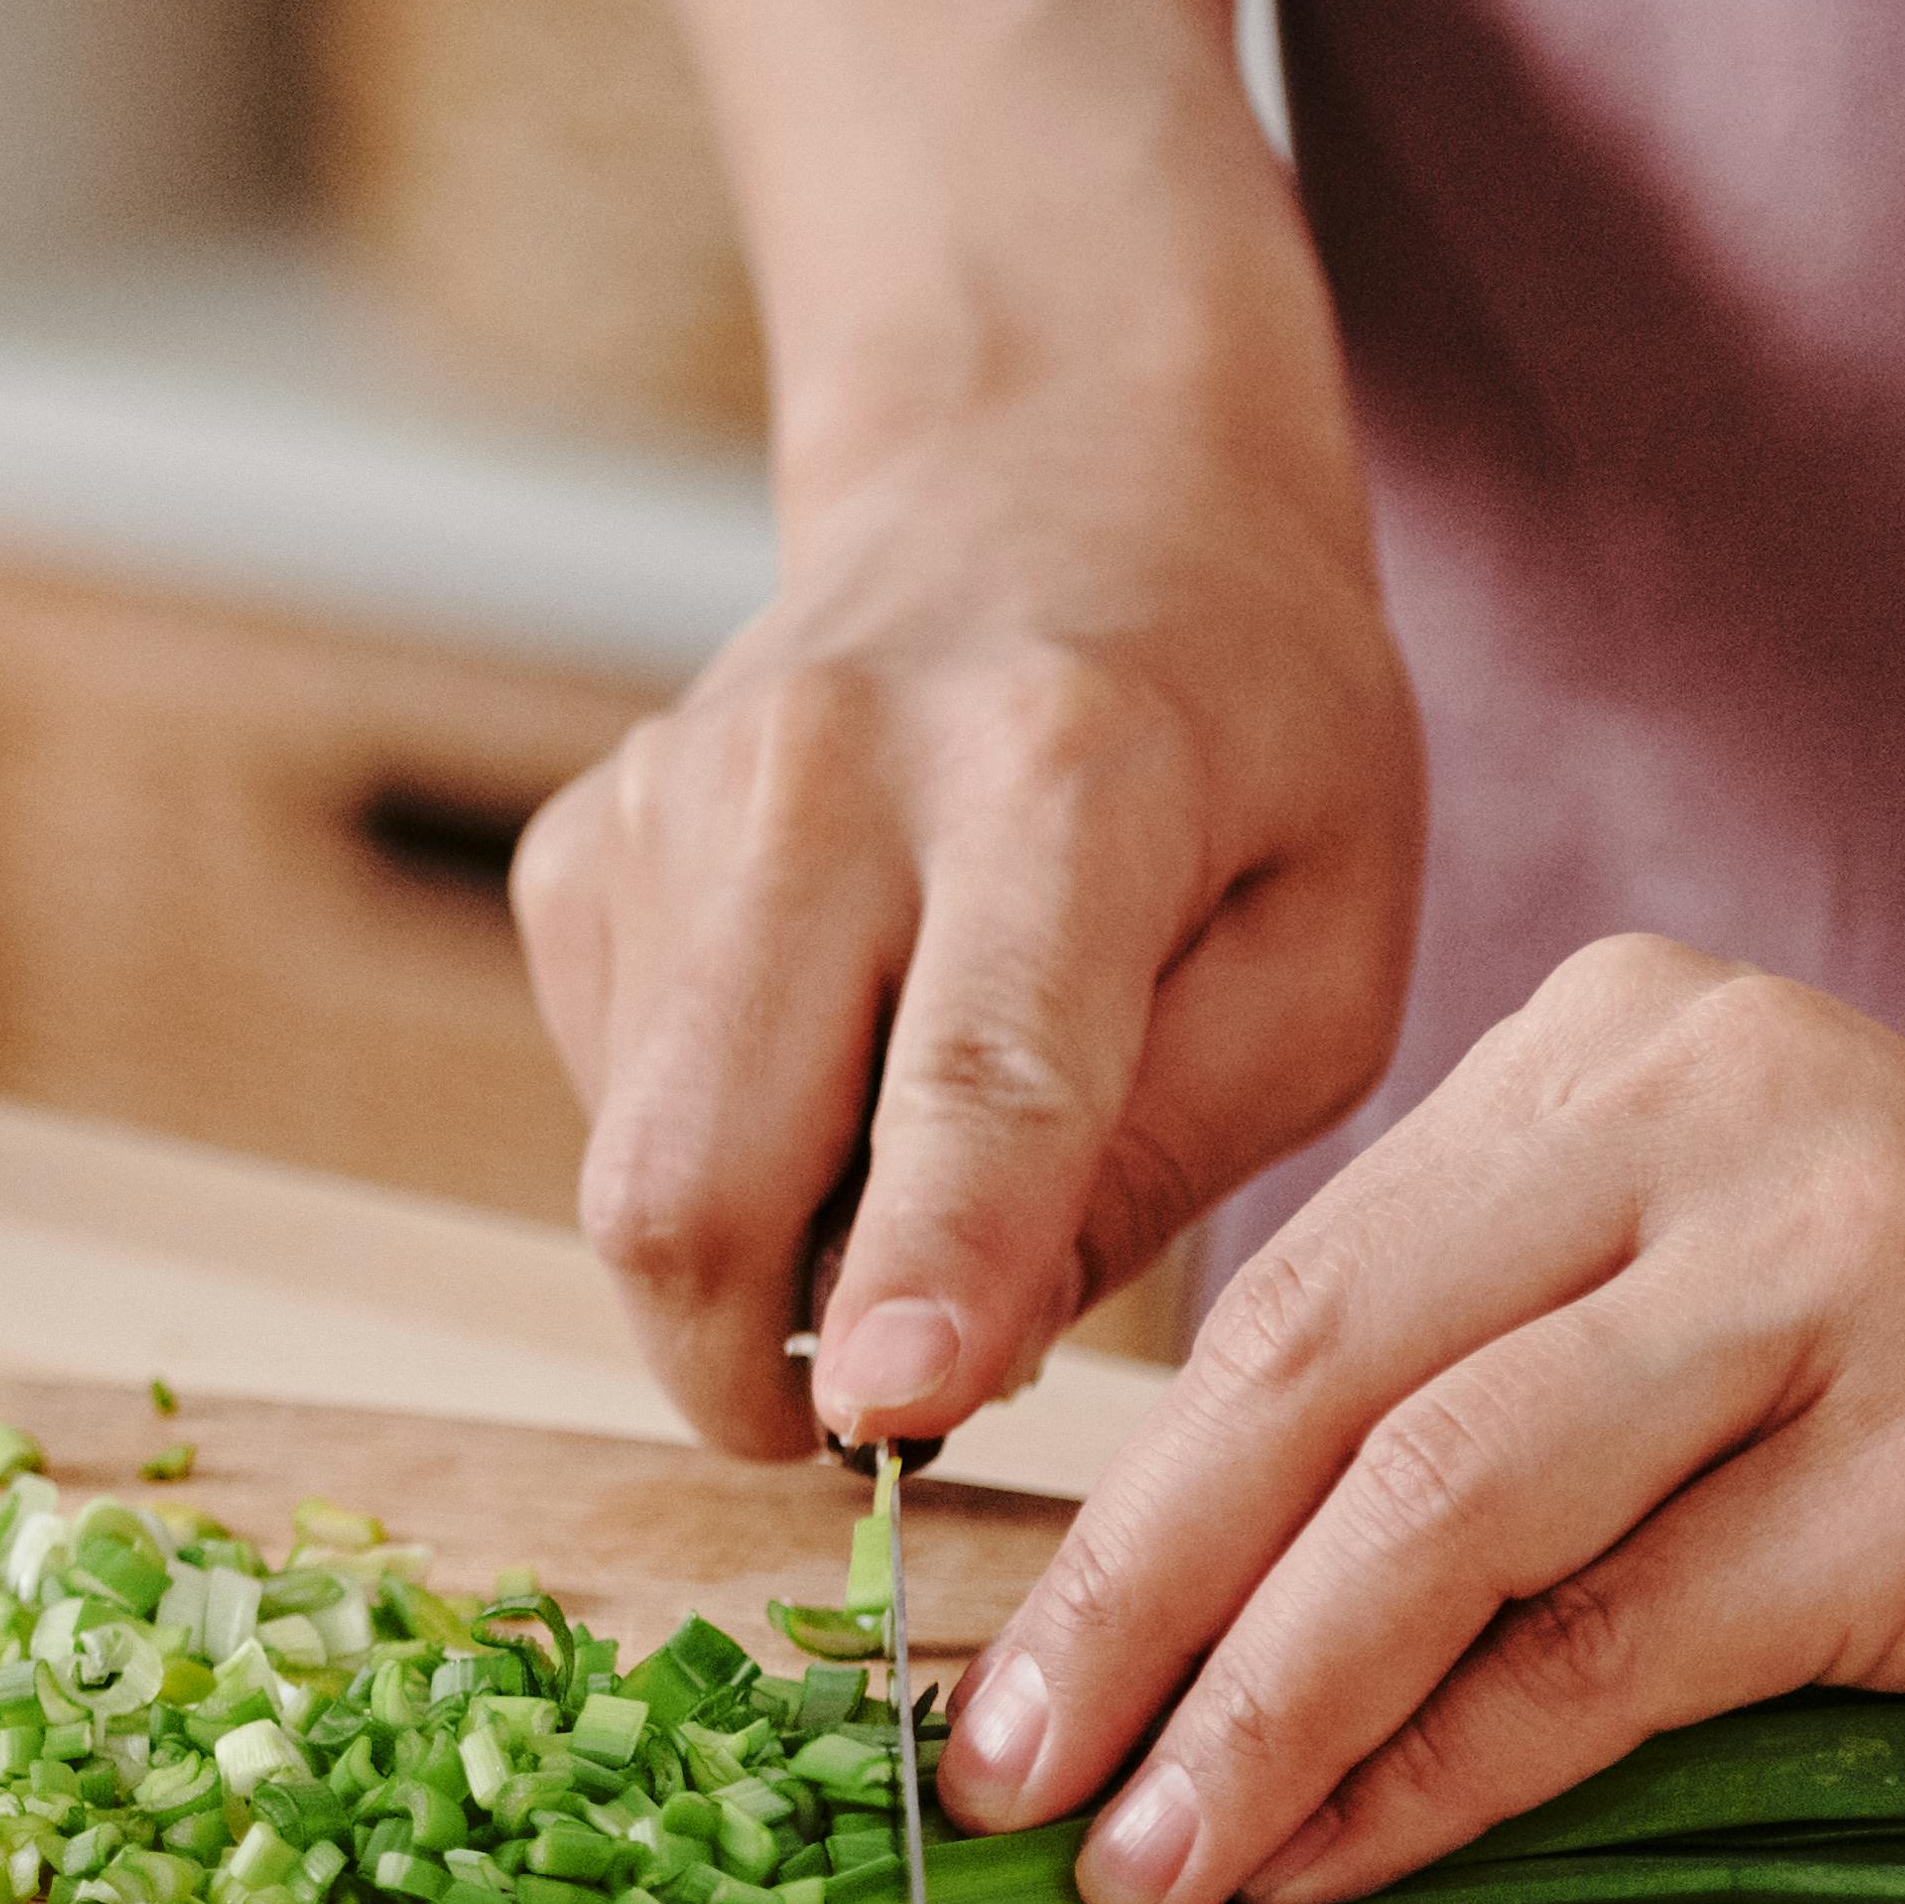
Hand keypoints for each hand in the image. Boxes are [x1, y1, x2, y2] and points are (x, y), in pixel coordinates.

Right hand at [512, 376, 1422, 1460]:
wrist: (1053, 481)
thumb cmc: (1242, 745)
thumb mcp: (1325, 948)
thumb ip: (1167, 1157)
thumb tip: (952, 1359)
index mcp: (1064, 778)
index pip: (975, 1069)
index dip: (925, 1263)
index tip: (889, 1413)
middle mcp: (823, 770)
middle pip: (697, 1160)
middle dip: (746, 1368)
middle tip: (872, 1422)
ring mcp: (667, 799)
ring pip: (635, 1164)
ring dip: (760, 1251)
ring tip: (911, 1160)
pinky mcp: (579, 848)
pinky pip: (613, 1104)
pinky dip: (720, 1147)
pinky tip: (833, 1050)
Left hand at [946, 938, 1904, 1903]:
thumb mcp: (1719, 1287)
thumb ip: (1489, 1385)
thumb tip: (1183, 1623)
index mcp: (1616, 1042)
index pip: (1298, 1285)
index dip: (1122, 1495)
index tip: (989, 1665)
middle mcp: (1708, 1117)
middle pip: (1324, 1375)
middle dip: (1135, 1599)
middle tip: (994, 1779)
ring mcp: (1832, 1282)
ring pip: (1445, 1507)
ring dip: (1263, 1706)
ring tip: (1139, 1861)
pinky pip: (1627, 1642)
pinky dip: (1458, 1765)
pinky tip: (1346, 1857)